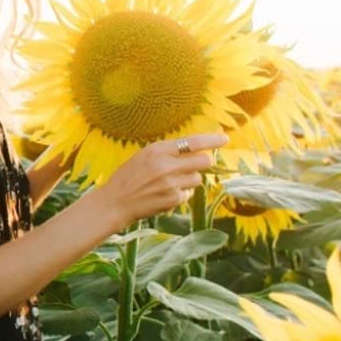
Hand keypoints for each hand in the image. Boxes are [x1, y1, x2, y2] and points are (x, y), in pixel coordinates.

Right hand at [87, 131, 230, 232]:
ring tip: (170, 182)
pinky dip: (181, 194)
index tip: (224, 138)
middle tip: (195, 164)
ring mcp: (171, 184)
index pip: (193, 142)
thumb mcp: (143, 156)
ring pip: (197, 179)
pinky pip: (188, 195)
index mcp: (158, 149)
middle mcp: (167, 165)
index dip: (212, 140)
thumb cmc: (128, 177)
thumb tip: (192, 150)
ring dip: (189, 180)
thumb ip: (166, 153)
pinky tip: (164, 194)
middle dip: (203, 162)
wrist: (115, 202)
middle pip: (203, 161)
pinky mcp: (173, 200)